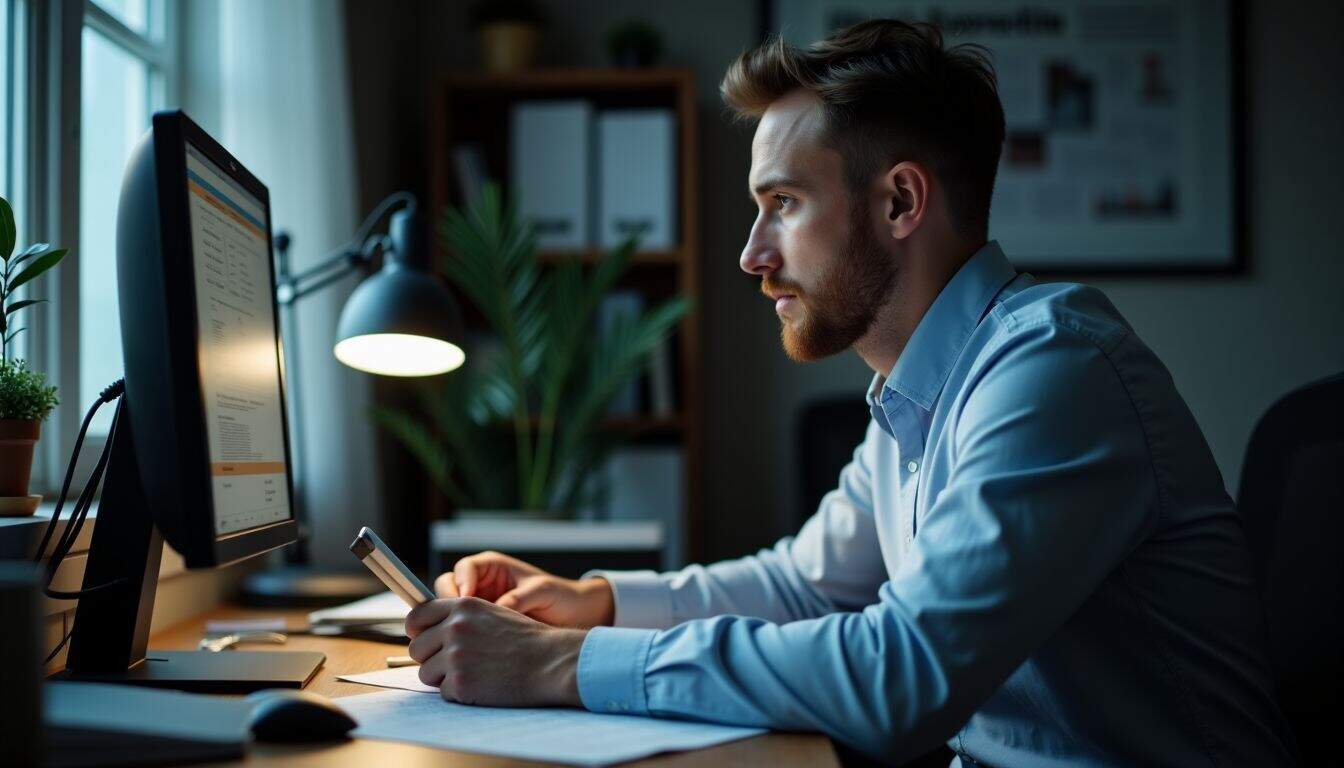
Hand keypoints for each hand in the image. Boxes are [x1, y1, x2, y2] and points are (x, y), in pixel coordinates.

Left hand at [406, 596, 585, 706]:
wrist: (552, 662)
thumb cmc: (527, 640)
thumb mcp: (492, 612)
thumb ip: (460, 616)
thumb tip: (428, 630)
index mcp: (462, 606)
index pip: (416, 617)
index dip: (417, 632)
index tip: (424, 640)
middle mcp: (455, 627)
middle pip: (417, 648)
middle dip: (432, 658)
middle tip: (457, 663)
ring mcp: (456, 655)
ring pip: (426, 672)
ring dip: (444, 678)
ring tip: (475, 673)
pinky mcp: (460, 683)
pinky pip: (444, 692)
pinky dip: (461, 693)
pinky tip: (484, 685)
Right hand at [434, 551, 614, 628]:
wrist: (574, 615)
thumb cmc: (561, 596)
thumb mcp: (542, 592)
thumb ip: (519, 597)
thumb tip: (497, 609)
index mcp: (492, 567)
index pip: (462, 569)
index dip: (459, 585)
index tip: (466, 602)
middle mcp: (480, 584)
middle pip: (446, 589)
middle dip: (447, 606)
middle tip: (457, 625)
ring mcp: (478, 606)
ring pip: (448, 613)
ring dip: (450, 625)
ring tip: (461, 641)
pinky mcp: (479, 627)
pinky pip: (460, 630)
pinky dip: (460, 639)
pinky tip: (468, 651)